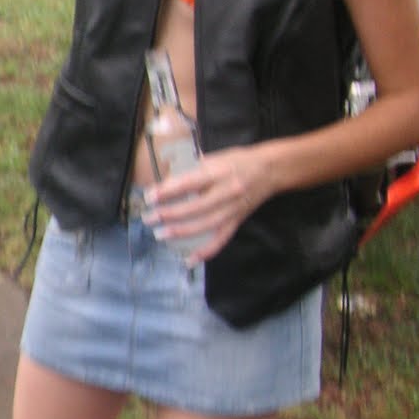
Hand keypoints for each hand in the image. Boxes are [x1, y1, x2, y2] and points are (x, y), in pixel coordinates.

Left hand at [142, 145, 272, 262]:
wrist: (270, 170)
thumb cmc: (237, 161)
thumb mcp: (213, 158)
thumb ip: (191, 171)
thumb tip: (166, 185)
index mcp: (217, 173)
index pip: (188, 183)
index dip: (167, 192)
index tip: (149, 197)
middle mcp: (226, 192)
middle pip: (194, 207)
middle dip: (168, 214)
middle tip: (148, 218)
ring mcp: (233, 210)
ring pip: (205, 225)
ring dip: (181, 232)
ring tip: (160, 234)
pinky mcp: (237, 222)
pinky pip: (221, 240)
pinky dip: (206, 252)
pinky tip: (189, 260)